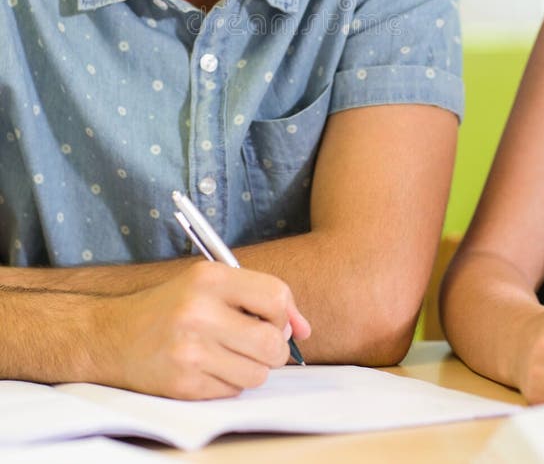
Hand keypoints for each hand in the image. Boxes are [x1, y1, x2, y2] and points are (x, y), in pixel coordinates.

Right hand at [94, 261, 310, 398]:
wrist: (111, 336)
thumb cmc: (169, 307)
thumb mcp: (207, 283)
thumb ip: (256, 296)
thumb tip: (304, 329)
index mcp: (210, 279)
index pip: (276, 296)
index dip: (286, 315)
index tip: (278, 323)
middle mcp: (200, 312)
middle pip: (273, 342)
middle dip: (274, 350)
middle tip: (257, 345)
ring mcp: (190, 351)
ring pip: (257, 373)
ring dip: (250, 369)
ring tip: (226, 355)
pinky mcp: (183, 384)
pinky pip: (232, 392)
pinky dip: (227, 384)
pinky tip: (206, 369)